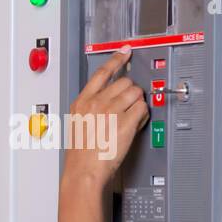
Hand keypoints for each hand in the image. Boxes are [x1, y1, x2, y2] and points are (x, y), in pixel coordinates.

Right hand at [64, 46, 148, 182]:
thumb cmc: (81, 153)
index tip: (124, 51)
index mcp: (82, 102)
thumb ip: (92, 107)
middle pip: (124, 82)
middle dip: (129, 92)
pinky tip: (133, 125)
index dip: (116, 59)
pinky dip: (142, 116)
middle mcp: (97, 102)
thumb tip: (110, 99)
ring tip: (129, 118)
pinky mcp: (126, 121)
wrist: (84, 170)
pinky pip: (143, 108)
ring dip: (137, 103)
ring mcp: (112, 110)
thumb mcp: (78, 124)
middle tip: (127, 106)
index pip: (102, 73)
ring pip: (136, 93)